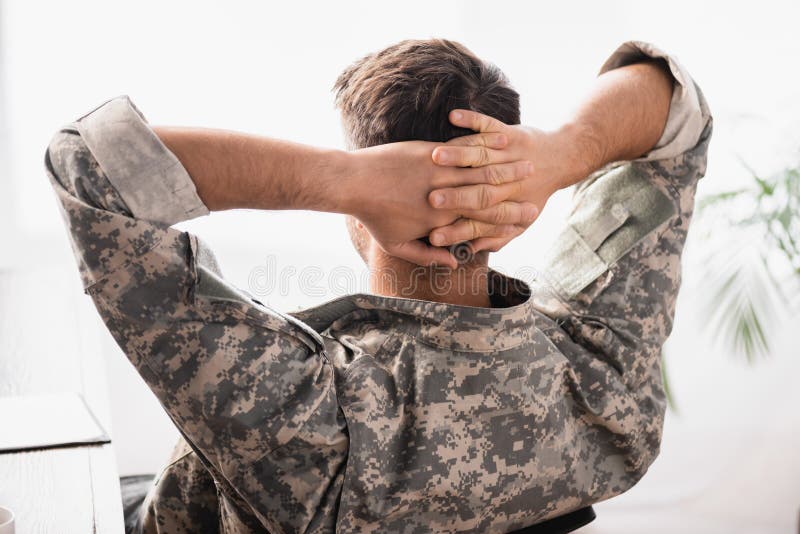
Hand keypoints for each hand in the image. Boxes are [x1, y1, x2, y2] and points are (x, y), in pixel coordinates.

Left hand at [343, 138, 534, 267]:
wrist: (353, 183)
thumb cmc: (374, 217)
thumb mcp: (397, 245)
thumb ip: (427, 257)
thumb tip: (454, 262)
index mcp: (441, 220)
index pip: (484, 220)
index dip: (509, 218)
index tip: (530, 216)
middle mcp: (444, 195)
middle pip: (488, 193)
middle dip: (516, 191)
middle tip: (538, 187)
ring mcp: (438, 171)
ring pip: (479, 170)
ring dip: (506, 167)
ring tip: (527, 164)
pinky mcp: (430, 152)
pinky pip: (461, 150)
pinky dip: (482, 149)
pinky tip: (501, 145)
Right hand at [427, 110, 593, 252]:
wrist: (562, 158)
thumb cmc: (534, 193)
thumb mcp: (522, 222)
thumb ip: (496, 238)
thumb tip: (472, 250)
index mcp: (507, 206)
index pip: (478, 223)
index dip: (456, 231)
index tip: (433, 237)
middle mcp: (508, 182)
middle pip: (478, 192)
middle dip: (454, 196)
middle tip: (431, 200)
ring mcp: (507, 155)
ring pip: (480, 156)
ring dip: (458, 156)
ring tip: (435, 158)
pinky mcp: (507, 132)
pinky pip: (487, 124)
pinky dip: (472, 120)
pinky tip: (453, 116)